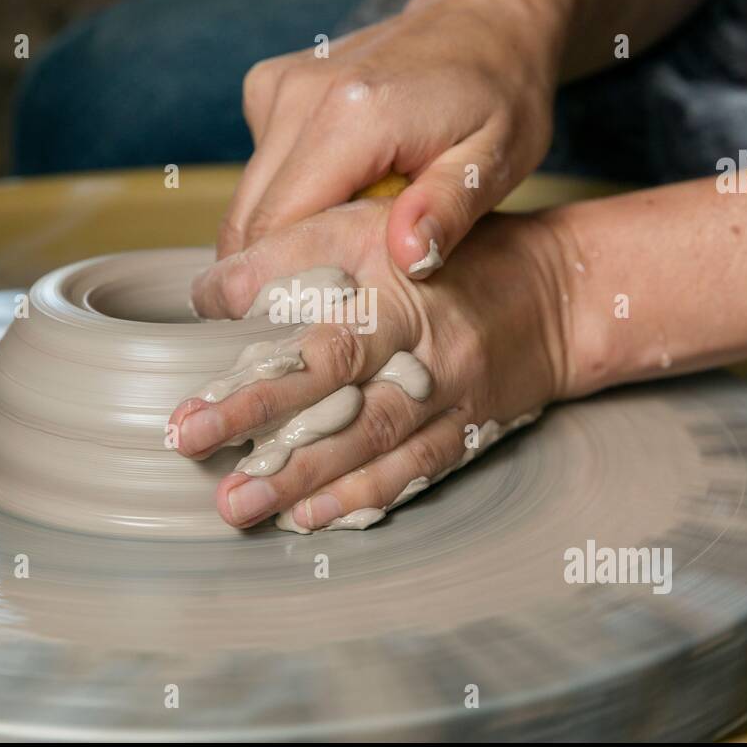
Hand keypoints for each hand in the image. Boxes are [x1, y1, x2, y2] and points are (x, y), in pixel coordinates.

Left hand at [171, 199, 572, 529]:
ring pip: (371, 442)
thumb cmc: (444, 253)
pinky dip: (358, 497)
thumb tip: (207, 295)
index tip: (191, 400)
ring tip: (237, 504)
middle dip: (259, 423)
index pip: (318, 334)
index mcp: (395, 288)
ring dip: (301, 477)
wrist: (555, 295)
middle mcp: (424, 343)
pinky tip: (307, 517)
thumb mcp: (371, 229)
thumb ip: (290, 252)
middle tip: (191, 447)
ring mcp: (449, 393)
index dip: (255, 372)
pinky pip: (412, 472)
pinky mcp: (467, 429)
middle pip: (337, 391)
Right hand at [220, 0, 561, 277]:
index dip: (288, 286)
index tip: (318, 325)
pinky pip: (260, 169)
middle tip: (329, 307)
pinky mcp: (272, 84)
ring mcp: (280, 83)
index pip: (279, 230)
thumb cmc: (501, 96)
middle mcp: (302, 92)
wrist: (489, 21)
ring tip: (346, 246)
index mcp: (354, 114)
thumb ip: (448, 210)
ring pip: (248, 199)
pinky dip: (290, 196)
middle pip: (249, 219)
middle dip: (278, 270)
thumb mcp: (495, 163)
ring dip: (285, 234)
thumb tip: (405, 256)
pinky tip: (342, 193)